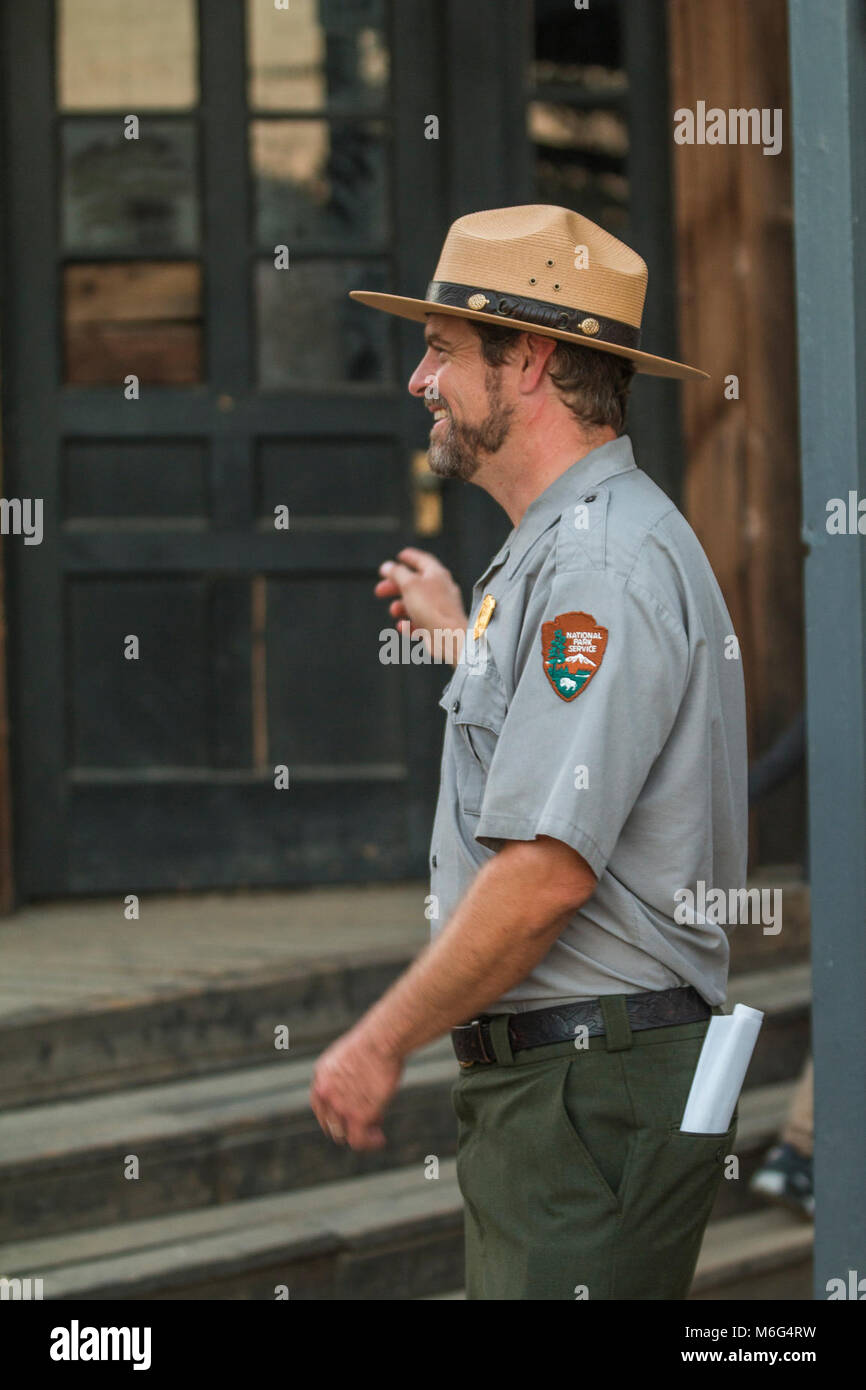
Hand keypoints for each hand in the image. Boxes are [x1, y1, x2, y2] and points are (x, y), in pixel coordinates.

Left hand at [310, 1027, 404, 1151]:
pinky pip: (359, 1140)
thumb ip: (346, 1073)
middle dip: (348, 1126)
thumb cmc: (374, 1041)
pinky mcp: (358, 1115)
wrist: (382, 1040)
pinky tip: (380, 1139)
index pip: (322, 1108)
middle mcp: (325, 1094)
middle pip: (331, 1123)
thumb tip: (359, 1083)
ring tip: (375, 1136)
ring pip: (343, 1135)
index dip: (337, 1115)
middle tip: (368, 1124)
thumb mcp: (350, 1055)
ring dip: (360, 1136)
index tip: (352, 1116)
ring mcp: (340, 1106)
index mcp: (320, 1077)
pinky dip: (370, 1143)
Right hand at [375, 547, 467, 663]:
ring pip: (416, 604)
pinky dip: (409, 623)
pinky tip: (403, 627)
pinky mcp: (438, 625)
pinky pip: (420, 622)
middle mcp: (441, 589)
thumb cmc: (432, 608)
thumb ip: (397, 573)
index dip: (410, 557)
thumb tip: (387, 566)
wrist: (449, 637)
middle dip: (395, 587)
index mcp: (437, 574)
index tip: (399, 556)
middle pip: (415, 583)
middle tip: (379, 590)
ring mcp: (440, 608)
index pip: (422, 560)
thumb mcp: (409, 584)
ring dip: (401, 607)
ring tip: (394, 611)